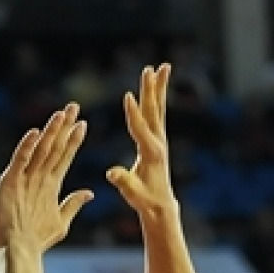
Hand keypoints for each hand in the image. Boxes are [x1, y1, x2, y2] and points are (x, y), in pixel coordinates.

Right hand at [0, 102, 93, 250]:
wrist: (20, 250)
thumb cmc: (38, 239)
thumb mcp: (61, 221)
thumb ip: (73, 204)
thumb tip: (90, 193)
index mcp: (50, 184)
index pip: (64, 156)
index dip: (73, 140)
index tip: (83, 124)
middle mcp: (38, 177)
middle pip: (53, 147)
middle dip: (64, 127)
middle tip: (73, 106)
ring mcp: (24, 178)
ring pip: (40, 150)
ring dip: (50, 132)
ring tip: (61, 114)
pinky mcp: (10, 183)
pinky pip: (21, 161)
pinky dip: (27, 147)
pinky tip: (35, 133)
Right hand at [106, 64, 179, 218]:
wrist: (160, 205)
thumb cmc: (144, 199)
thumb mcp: (132, 193)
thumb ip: (124, 181)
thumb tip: (111, 173)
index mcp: (151, 153)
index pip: (140, 129)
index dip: (133, 113)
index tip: (127, 95)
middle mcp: (158, 142)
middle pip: (153, 112)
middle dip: (150, 90)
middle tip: (150, 70)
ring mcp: (159, 139)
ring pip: (158, 108)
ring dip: (158, 87)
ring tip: (162, 67)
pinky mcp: (157, 139)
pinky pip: (156, 114)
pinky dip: (156, 98)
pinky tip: (156, 86)